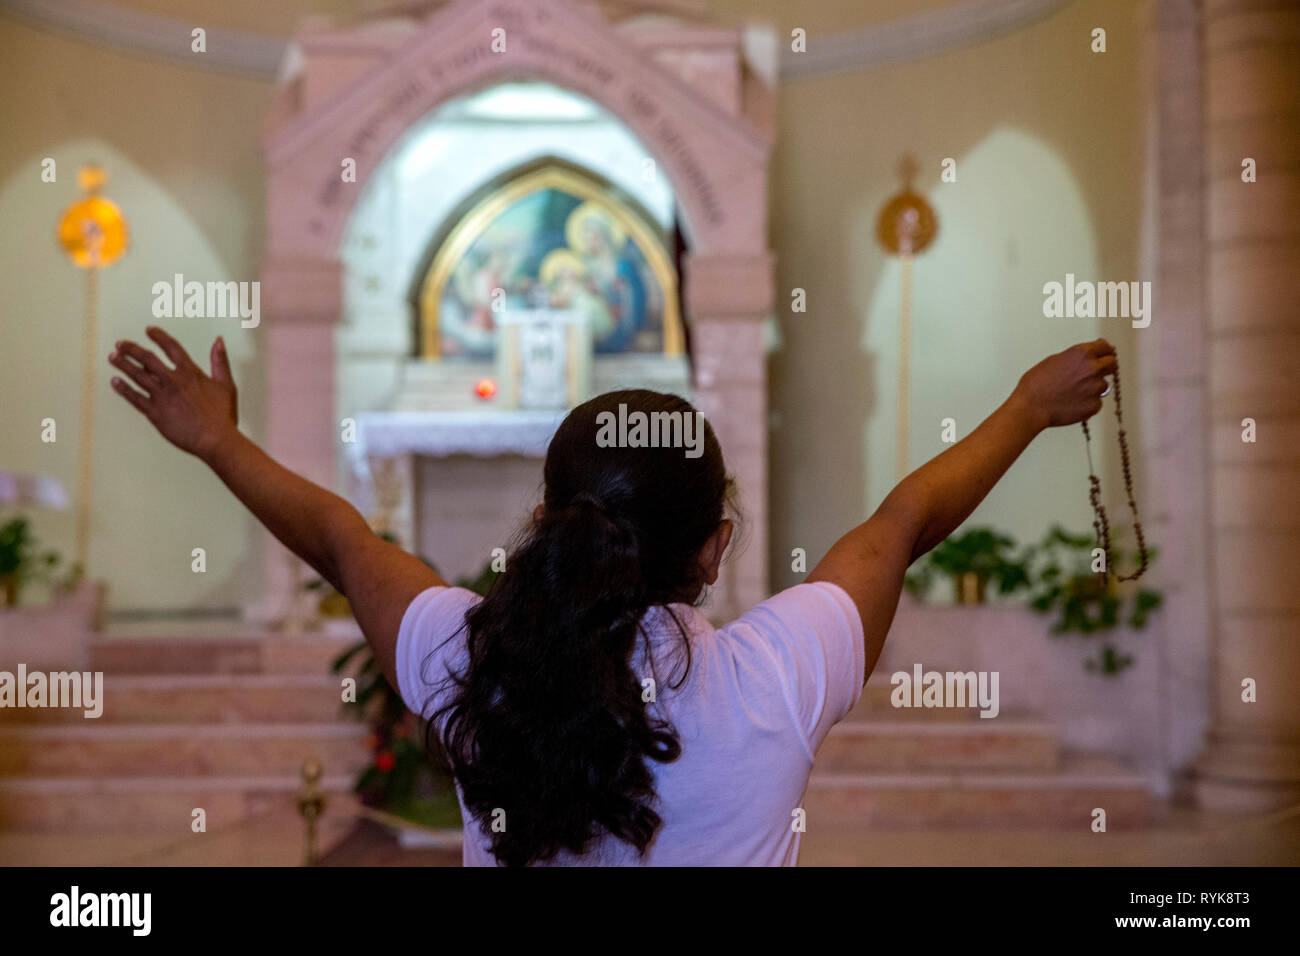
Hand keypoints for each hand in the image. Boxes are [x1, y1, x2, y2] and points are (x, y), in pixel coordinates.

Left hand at [109, 326, 238, 460]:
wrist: (215, 440)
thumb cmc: (223, 415)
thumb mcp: (226, 384)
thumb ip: (220, 361)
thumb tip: (219, 340)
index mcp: (191, 373)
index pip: (171, 348)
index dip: (159, 337)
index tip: (149, 330)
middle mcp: (173, 381)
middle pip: (147, 359)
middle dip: (132, 349)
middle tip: (120, 344)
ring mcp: (162, 397)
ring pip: (137, 376)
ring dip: (123, 365)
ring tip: (113, 357)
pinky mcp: (155, 413)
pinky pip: (135, 398)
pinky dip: (124, 389)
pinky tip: (115, 381)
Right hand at [1013, 339, 1116, 429]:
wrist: (1030, 407)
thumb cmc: (1036, 384)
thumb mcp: (1054, 360)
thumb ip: (1075, 358)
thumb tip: (1090, 357)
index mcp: (1082, 353)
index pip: (1105, 347)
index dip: (1104, 350)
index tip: (1104, 354)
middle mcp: (1092, 368)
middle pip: (1112, 364)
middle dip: (1106, 366)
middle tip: (1093, 373)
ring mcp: (1095, 388)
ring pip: (1103, 385)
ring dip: (1093, 387)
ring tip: (1072, 392)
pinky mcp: (1094, 405)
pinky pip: (1096, 402)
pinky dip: (1087, 402)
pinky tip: (1071, 403)